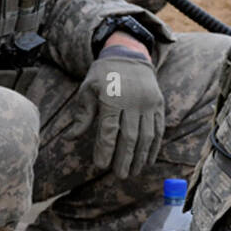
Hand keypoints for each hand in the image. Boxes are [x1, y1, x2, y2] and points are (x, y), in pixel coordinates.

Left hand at [65, 48, 164, 178]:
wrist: (129, 54)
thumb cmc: (104, 74)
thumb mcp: (88, 89)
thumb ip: (83, 114)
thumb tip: (71, 138)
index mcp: (112, 98)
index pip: (109, 130)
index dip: (105, 150)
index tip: (101, 165)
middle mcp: (132, 101)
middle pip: (129, 136)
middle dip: (124, 159)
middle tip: (119, 176)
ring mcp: (148, 103)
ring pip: (145, 136)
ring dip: (139, 157)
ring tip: (133, 172)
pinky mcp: (158, 104)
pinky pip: (158, 129)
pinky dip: (153, 147)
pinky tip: (147, 160)